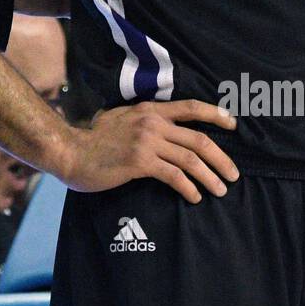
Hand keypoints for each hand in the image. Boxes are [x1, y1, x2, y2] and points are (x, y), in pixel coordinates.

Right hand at [60, 99, 239, 200]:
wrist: (71, 150)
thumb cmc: (93, 138)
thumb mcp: (121, 118)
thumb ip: (142, 120)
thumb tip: (163, 130)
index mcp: (150, 110)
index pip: (190, 107)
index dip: (215, 115)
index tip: (233, 125)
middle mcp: (152, 123)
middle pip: (199, 139)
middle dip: (221, 159)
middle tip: (233, 175)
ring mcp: (147, 142)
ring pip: (190, 159)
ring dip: (210, 177)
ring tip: (220, 190)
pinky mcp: (140, 162)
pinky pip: (174, 176)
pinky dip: (189, 188)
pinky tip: (194, 197)